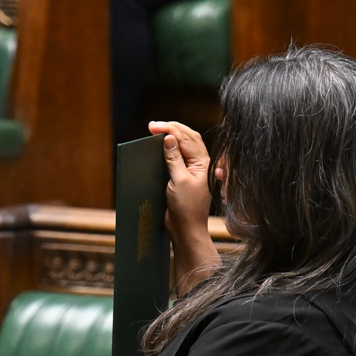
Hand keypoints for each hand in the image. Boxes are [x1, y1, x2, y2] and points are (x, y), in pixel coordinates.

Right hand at [147, 120, 219, 291]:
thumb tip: (168, 138)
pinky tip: (160, 146)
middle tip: (152, 125)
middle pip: (187, 137)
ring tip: (155, 131)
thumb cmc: (186, 208)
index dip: (170, 129)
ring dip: (171, 136)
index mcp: (203, 163)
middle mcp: (200, 163)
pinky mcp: (184, 176)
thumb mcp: (178, 181)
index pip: (186, 138)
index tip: (153, 126)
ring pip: (184, 145)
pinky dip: (169, 148)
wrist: (187, 229)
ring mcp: (193, 169)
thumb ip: (174, 158)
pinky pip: (178, 156)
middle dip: (171, 129)